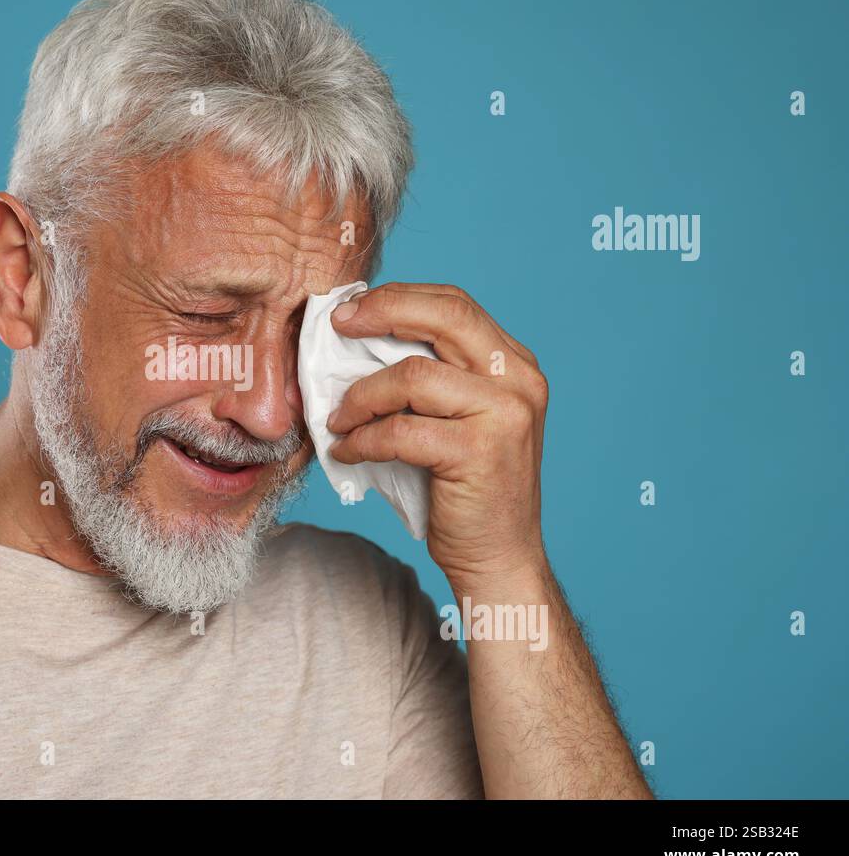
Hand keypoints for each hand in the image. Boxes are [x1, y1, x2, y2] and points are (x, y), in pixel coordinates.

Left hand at [325, 283, 547, 592]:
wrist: (498, 557)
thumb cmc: (466, 488)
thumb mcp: (458, 417)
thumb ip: (431, 377)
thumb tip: (358, 339)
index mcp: (515, 364)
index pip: (456, 305)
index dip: (399, 297)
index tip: (352, 309)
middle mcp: (519, 380)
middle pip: (443, 318)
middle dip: (381, 314)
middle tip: (336, 327)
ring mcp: (504, 414)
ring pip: (412, 376)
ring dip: (361, 396)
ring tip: (339, 418)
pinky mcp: (479, 451)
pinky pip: (400, 431)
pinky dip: (363, 440)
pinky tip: (348, 451)